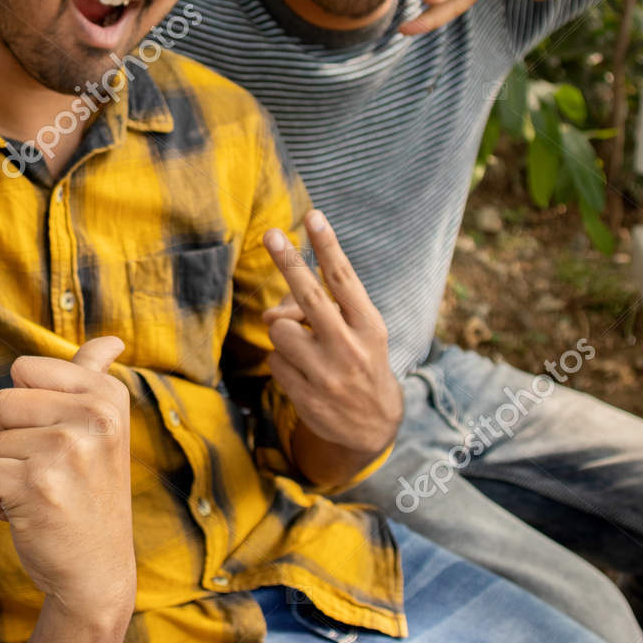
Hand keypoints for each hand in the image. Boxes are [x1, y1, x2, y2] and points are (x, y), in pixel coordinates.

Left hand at [0, 336, 135, 624]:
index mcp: (107, 397)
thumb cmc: (90, 495)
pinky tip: (24, 516)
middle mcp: (93, 419)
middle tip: (47, 472)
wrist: (97, 572)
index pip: (24, 369)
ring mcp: (66, 451)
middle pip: (1, 402)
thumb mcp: (104, 432)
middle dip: (10, 441)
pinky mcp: (36, 487)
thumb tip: (110, 341)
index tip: (59, 439)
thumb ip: (95, 379)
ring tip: (39, 496)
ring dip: (1, 474)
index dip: (27, 409)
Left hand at [261, 211, 402, 481]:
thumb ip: (321, 311)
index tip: (313, 216)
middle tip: (268, 234)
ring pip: (280, 329)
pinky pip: (274, 360)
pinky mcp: (307, 396)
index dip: (327, 246)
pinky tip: (303, 373)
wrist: (374, 425)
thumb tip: (271, 310)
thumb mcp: (357, 333)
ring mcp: (327, 373)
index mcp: (368, 325)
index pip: (343, 279)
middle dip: (286, 261)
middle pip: (308, 296)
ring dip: (284, 332)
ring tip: (305, 347)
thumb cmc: (361, 362)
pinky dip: (282, 361)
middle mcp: (350, 346)